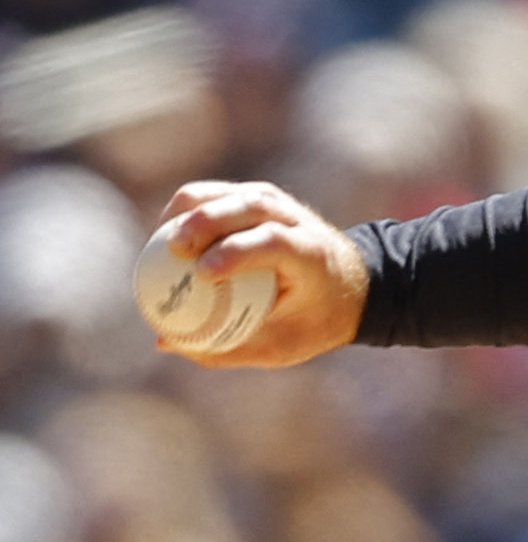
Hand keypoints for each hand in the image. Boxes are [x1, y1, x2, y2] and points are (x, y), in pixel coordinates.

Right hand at [153, 181, 370, 367]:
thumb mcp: (282, 346)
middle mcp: (298, 221)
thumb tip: (164, 342)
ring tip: (161, 241)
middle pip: (249, 206)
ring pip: (230, 193)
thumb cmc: (313, 321)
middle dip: (206, 222)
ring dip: (191, 211)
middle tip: (171, 250)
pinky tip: (167, 233)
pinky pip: (218, 194)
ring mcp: (279, 204)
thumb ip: (226, 348)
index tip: (204, 273)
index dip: (236, 252)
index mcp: (312, 256)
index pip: (275, 242)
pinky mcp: (260, 197)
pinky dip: (190, 208)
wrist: (351, 285)